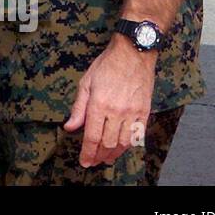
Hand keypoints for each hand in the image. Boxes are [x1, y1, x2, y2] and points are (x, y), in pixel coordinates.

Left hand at [63, 36, 156, 167]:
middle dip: (99, 156)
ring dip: (114, 154)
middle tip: (93, 161)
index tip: (84, 161)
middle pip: (108, 144)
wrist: (134, 52)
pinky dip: (128, 145)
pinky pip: (137, 135)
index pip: (92, 137)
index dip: (87, 153)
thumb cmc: (107, 65)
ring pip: (123, 143)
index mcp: (99, 104)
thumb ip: (78, 108)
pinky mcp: (144, 112)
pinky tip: (122, 148)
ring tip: (106, 158)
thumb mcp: (86, 83)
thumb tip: (70, 127)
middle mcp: (116, 111)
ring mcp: (132, 113)